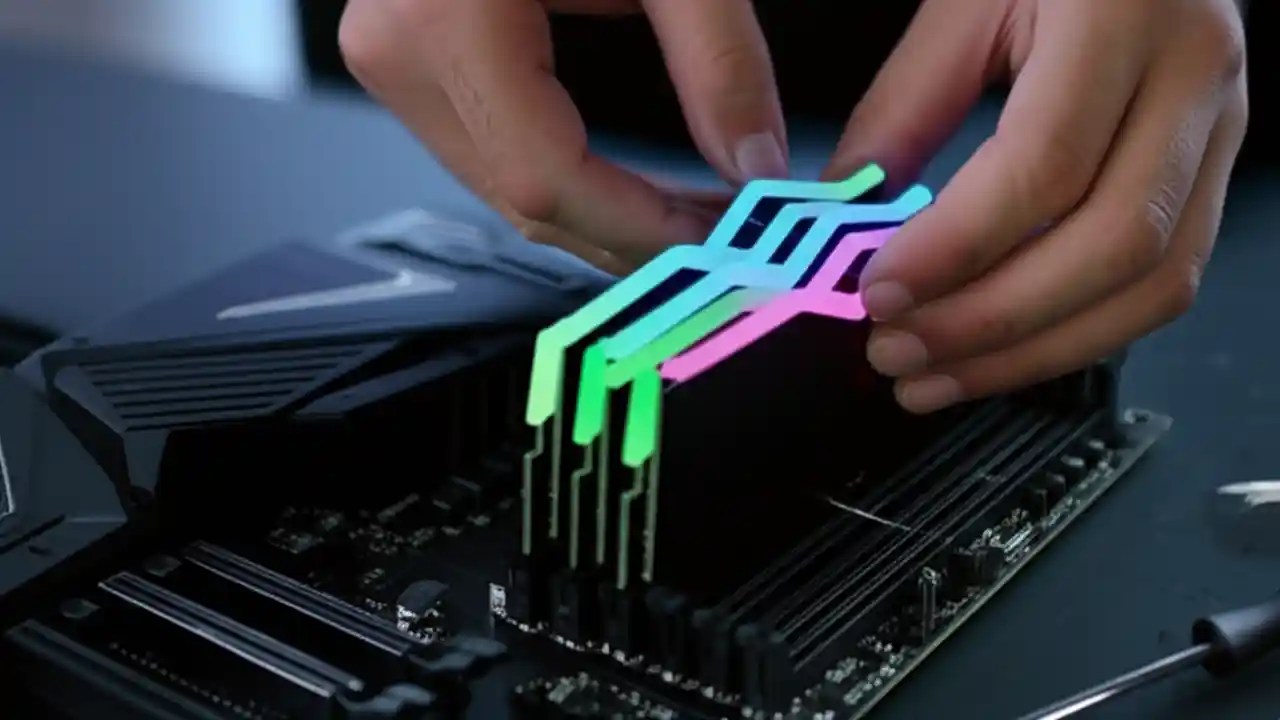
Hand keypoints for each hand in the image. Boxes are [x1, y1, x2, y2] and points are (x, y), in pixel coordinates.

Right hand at [338, 0, 788, 273]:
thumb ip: (717, 58)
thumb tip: (756, 163)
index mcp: (448, 18)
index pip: (548, 178)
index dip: (642, 231)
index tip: (725, 249)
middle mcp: (398, 53)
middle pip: (527, 200)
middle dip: (637, 238)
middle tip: (733, 244)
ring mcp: (394, 60)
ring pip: (509, 189)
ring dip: (610, 219)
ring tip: (704, 216)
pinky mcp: (411, 59)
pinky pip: (499, 151)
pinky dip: (578, 180)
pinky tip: (645, 185)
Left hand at [822, 0, 1248, 412]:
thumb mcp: (966, 0)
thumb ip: (906, 104)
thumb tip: (848, 211)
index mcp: (1122, 16)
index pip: (1045, 165)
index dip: (956, 247)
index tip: (880, 292)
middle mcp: (1195, 76)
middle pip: (1114, 243)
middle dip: (992, 322)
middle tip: (898, 352)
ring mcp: (1219, 130)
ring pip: (1151, 284)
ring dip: (1033, 352)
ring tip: (934, 376)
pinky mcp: (1210, 173)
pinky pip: (1161, 282)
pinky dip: (1075, 335)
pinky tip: (998, 354)